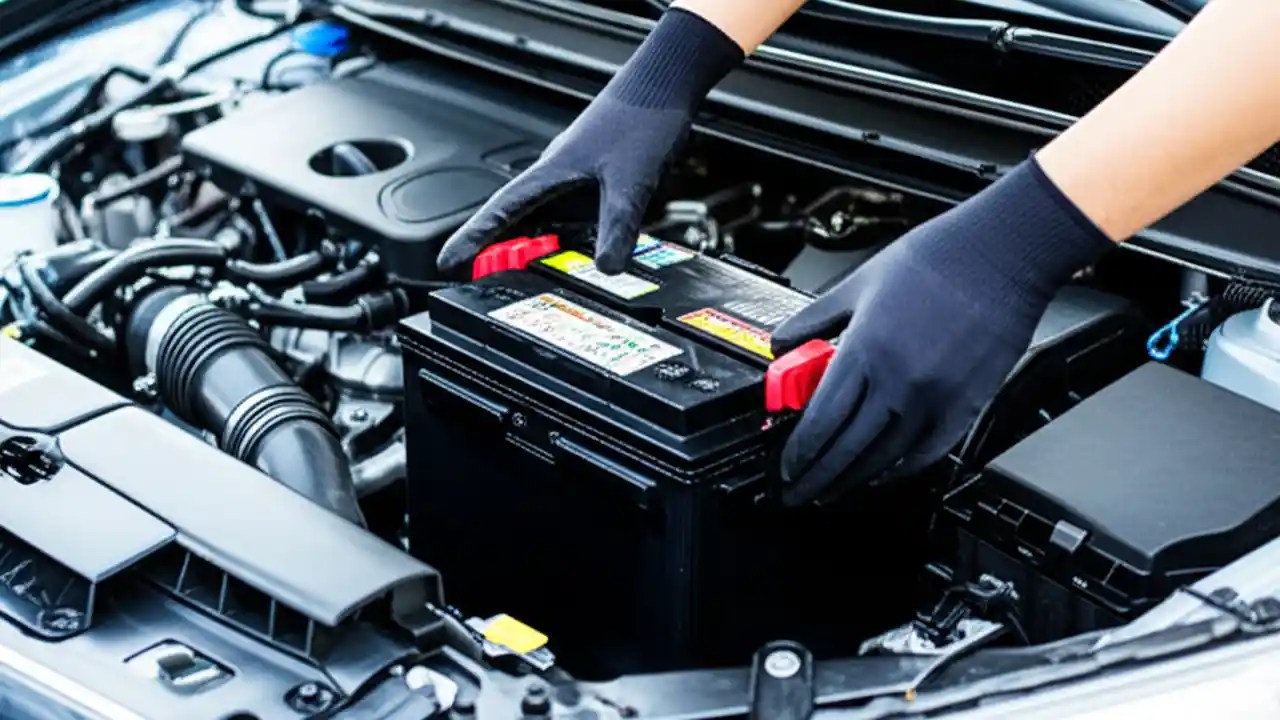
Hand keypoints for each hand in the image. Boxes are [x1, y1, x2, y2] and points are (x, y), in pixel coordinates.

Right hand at [436, 9, 742, 275]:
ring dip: (535, 247)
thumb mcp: (630, 183)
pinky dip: (567, 238)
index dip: (473, 238)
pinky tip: (579, 254)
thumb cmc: (642, 119)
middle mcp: (557, 174)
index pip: (501, 211)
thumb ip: (618, 226)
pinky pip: (571, 215)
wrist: (665, 85)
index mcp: (552, 172)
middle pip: (517, 220)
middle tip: (485, 283)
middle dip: (499, 251)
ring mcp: (574, 176)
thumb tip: (608, 268)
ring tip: (527, 279)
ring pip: (544, 219)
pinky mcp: (595, 177)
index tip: (448, 261)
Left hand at [771, 159, 1113, 505]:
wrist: (1002, 252)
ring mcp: (934, 398)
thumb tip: (780, 343)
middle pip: (846, 448)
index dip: (799, 453)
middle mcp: (897, 381)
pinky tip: (882, 475)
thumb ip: (815, 319)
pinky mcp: (967, 404)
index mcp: (865, 349)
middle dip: (816, 478)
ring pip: (884, 458)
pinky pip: (928, 452)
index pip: (821, 420)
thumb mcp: (858, 283)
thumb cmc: (937, 258)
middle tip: (797, 495)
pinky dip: (900, 469)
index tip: (786, 469)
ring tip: (831, 492)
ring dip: (853, 481)